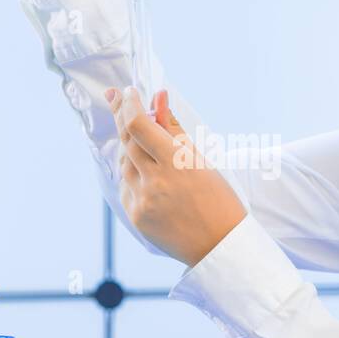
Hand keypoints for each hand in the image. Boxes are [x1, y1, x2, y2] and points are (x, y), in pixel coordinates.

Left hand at [107, 86, 246, 267]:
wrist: (219, 245)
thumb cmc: (218, 199)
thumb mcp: (201, 159)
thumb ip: (175, 128)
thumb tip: (158, 98)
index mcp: (176, 164)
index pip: (138, 125)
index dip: (129, 105)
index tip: (129, 92)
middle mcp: (155, 182)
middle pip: (126, 140)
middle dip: (122, 116)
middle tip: (119, 99)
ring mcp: (142, 201)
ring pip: (124, 162)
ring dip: (130, 147)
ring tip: (145, 143)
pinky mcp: (135, 216)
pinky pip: (126, 185)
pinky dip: (133, 173)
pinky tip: (148, 174)